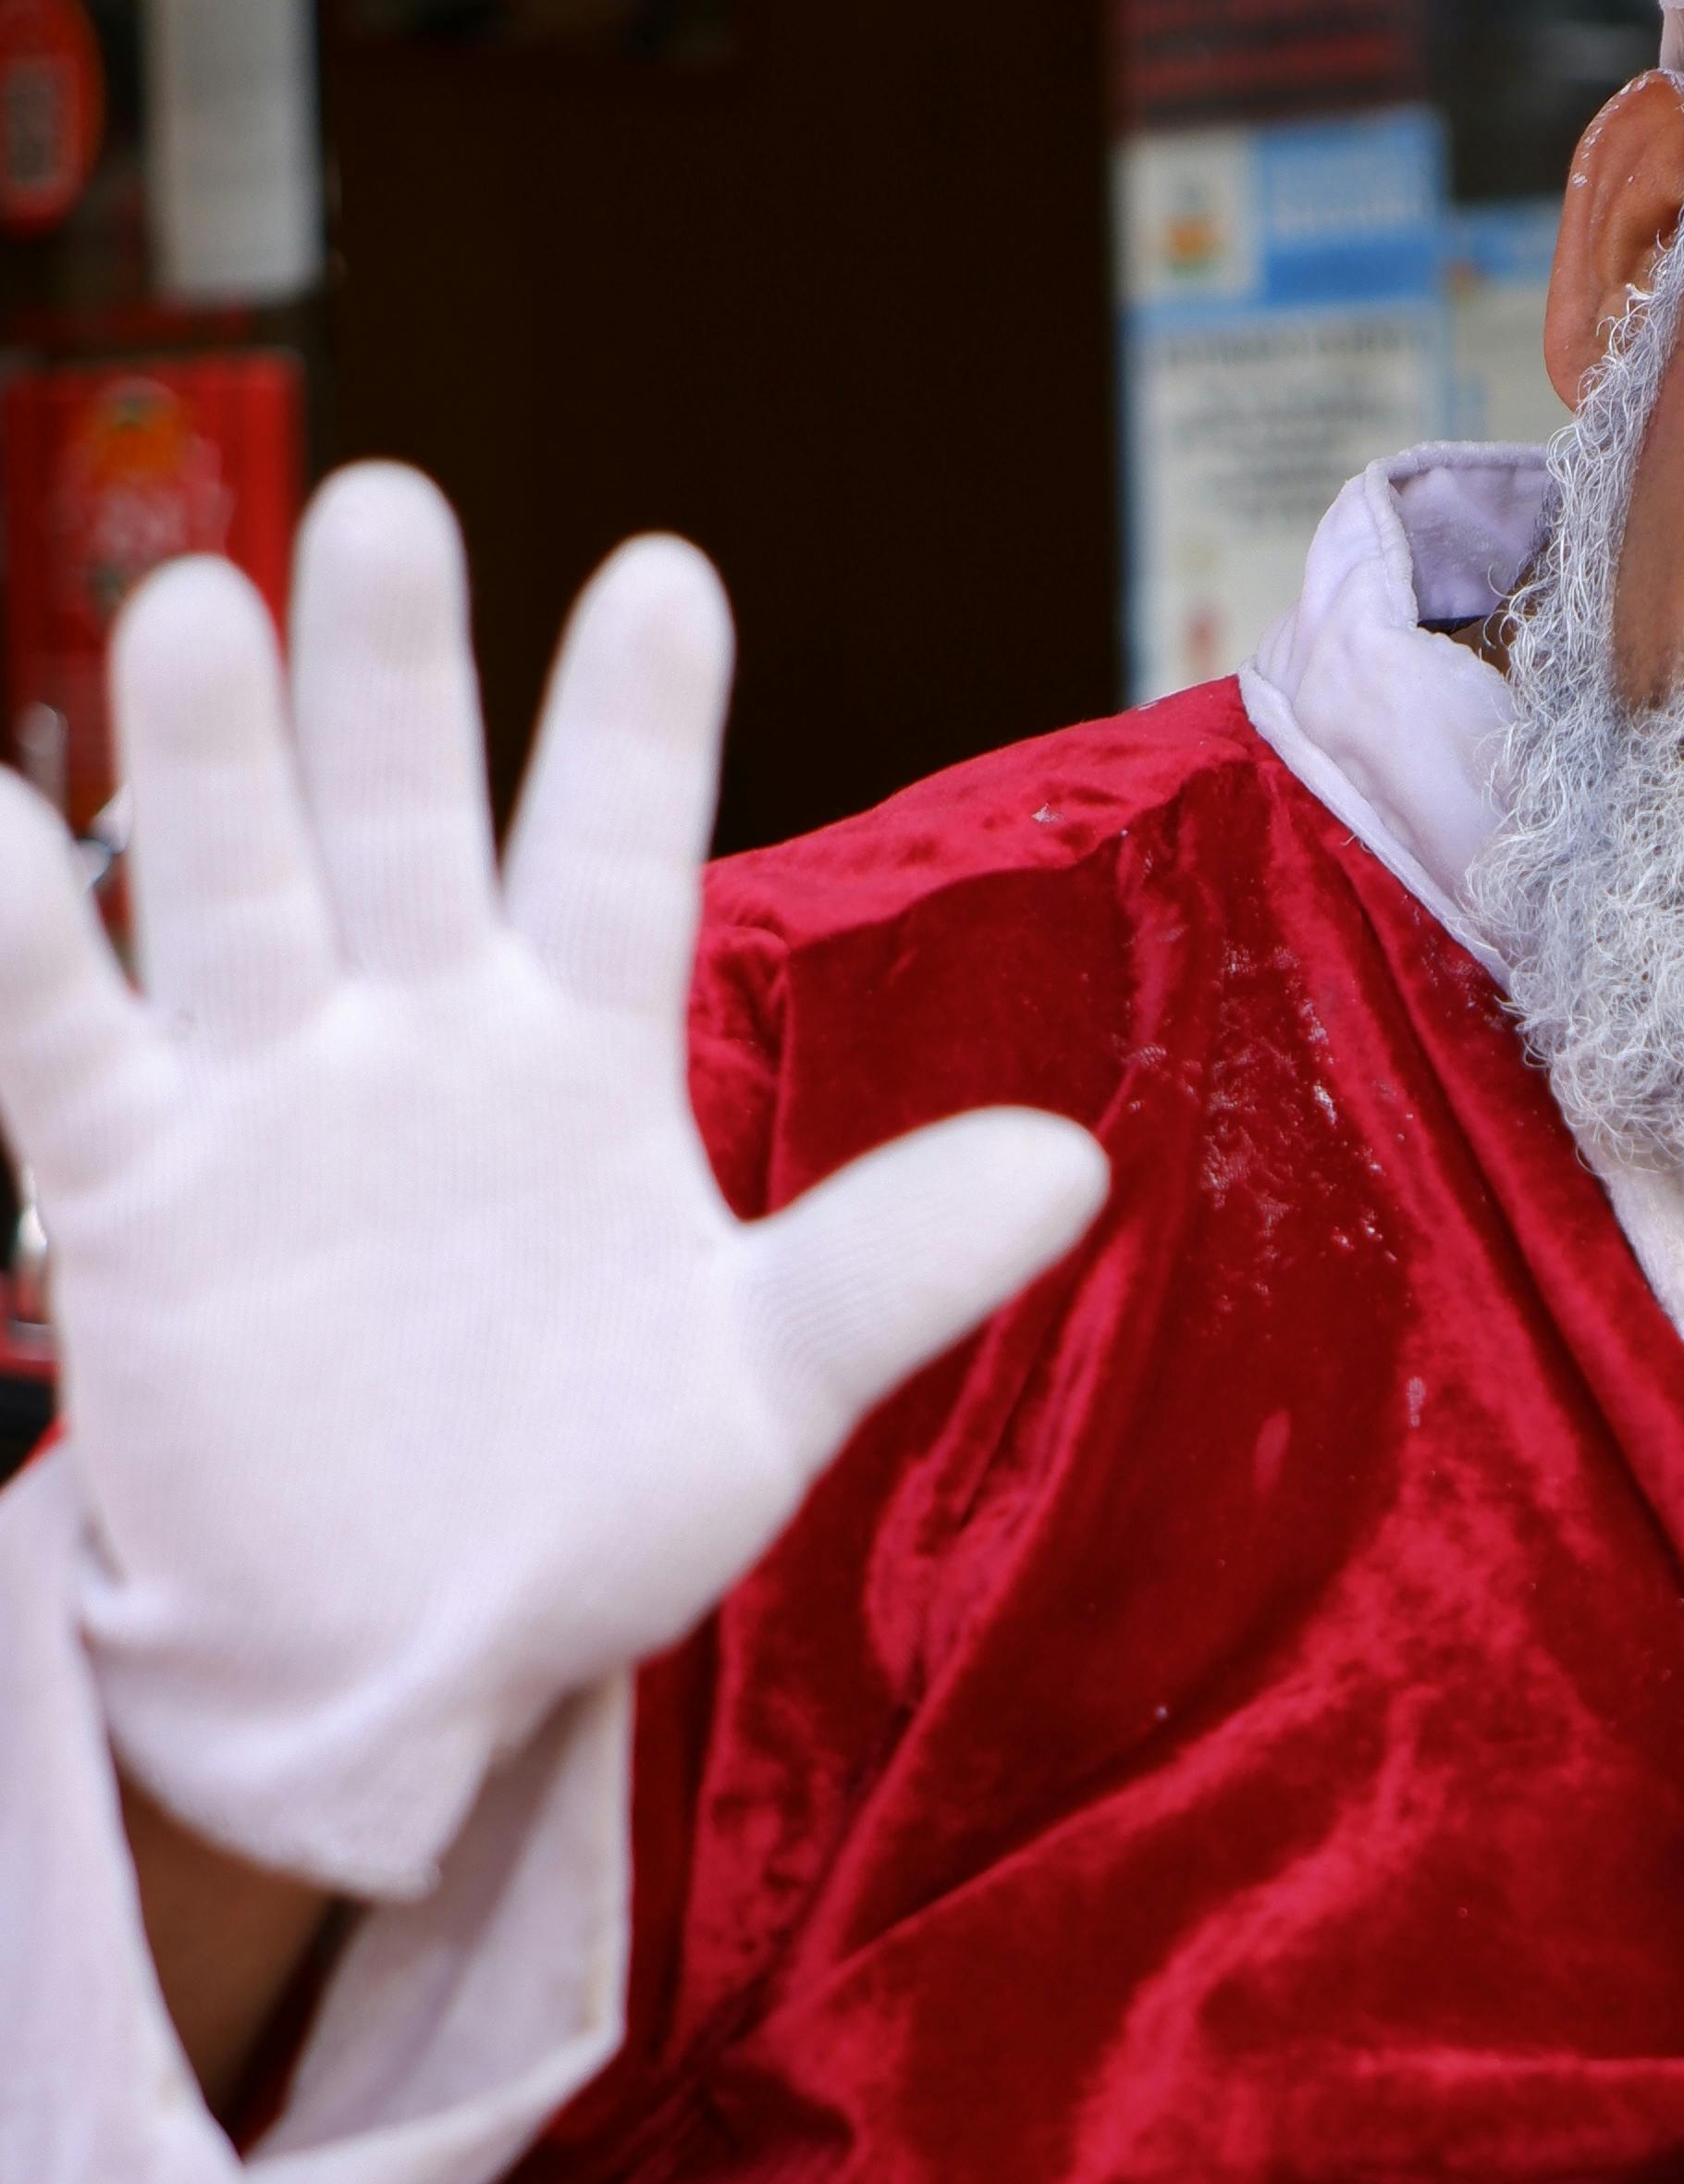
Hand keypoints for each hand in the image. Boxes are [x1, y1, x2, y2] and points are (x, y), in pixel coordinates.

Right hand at [0, 469, 1106, 1902]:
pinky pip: (62, 1045)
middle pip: (402, 821)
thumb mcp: (760, 1398)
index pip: (615, 854)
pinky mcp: (135, 1191)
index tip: (666, 578)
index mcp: (581, 1056)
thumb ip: (890, 1268)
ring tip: (193, 604)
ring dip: (210, 763)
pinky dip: (22, 940)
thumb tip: (1078, 1165)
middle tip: (394, 509)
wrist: (401, 1674)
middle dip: (394, 677)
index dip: (634, 727)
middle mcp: (416, 1036)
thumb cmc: (583, 1519)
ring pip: (231, 890)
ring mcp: (266, 1100)